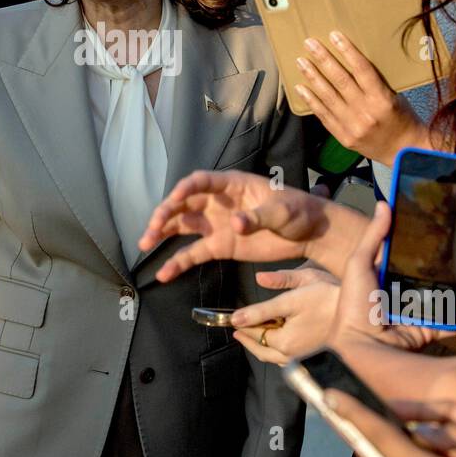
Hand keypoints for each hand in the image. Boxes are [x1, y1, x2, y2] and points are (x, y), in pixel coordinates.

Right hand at [139, 170, 365, 282]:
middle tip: (152, 229)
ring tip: (145, 244)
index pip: (200, 182)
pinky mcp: (220, 246)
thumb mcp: (281, 211)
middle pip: (184, 204)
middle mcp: (217, 203)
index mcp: (231, 185)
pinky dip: (178, 263)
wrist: (310, 235)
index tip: (173, 199)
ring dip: (163, 234)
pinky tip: (164, 274)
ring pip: (182, 227)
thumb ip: (258, 217)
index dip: (185, 189)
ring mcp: (216, 225)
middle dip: (165, 214)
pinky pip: (194, 254)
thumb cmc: (298, 212)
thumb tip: (235, 224)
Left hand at [230, 266, 338, 363]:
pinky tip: (276, 341)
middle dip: (248, 340)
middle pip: (262, 350)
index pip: (255, 333)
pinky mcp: (313, 356)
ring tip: (251, 336)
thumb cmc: (329, 296)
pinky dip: (276, 351)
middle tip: (237, 331)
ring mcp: (304, 358)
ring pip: (274, 357)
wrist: (360, 309)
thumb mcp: (295, 293)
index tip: (232, 319)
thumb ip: (264, 305)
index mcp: (285, 340)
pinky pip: (287, 359)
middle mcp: (292, 355)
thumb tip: (237, 315)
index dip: (242, 324)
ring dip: (261, 346)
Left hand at [296, 31, 429, 166]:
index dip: (347, 51)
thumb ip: (375, 83)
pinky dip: (311, 101)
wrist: (404, 152)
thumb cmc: (403, 119)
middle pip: (341, 80)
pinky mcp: (343, 137)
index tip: (334, 36)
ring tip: (301, 62)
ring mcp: (352, 126)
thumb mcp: (395, 96)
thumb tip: (352, 62)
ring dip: (313, 77)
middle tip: (310, 44)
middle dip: (323, 60)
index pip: (362, 70)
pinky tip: (301, 88)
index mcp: (382, 100)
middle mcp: (366, 112)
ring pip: (328, 96)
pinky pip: (323, 115)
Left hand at [325, 202, 444, 353]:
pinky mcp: (428, 330)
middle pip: (429, 276)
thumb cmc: (355, 305)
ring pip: (444, 298)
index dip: (422, 244)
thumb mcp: (359, 264)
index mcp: (385, 276)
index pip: (407, 255)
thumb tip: (384, 204)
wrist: (362, 348)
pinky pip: (450, 322)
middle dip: (447, 267)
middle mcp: (401, 293)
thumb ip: (374, 236)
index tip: (443, 228)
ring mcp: (416, 312)